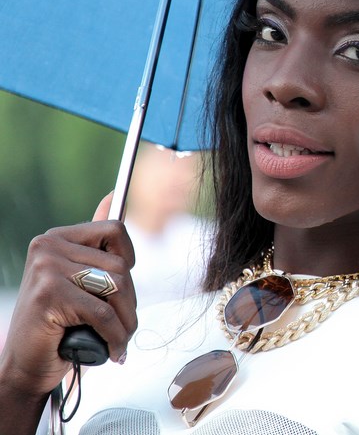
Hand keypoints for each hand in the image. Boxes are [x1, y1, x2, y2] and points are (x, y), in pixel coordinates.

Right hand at [0, 194, 137, 412]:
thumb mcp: (79, 279)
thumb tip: (113, 195)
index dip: (128, 259)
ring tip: (121, 338)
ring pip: (115, 287)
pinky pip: (103, 312)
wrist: (26, 365)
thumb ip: (96, 244)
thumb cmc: (59, 325)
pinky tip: (114, 350)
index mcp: (56, 238)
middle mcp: (48, 246)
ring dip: (126, 320)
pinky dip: (116, 335)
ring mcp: (46, 268)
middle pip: (119, 266)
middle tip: (125, 326)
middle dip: (129, 302)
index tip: (122, 284)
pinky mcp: (48, 294)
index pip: (114, 230)